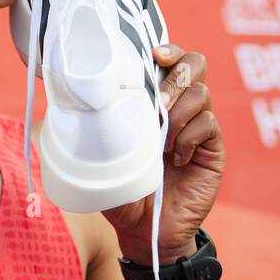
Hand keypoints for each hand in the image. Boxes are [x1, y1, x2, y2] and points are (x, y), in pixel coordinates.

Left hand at [102, 43, 223, 263]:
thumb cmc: (120, 191)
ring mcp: (198, 127)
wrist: (143, 230)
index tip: (154, 55)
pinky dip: (188, 138)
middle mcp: (180, 107)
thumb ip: (94, 126)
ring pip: (202, 94)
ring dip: (179, 112)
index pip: (170, 59)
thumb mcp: (101, 155)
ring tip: (161, 141)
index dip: (168, 49)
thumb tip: (67, 99)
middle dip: (177, 74)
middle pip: (195, 64)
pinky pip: (209, 126)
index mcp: (153, 101)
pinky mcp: (212, 149)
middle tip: (159, 102)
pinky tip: (174, 159)